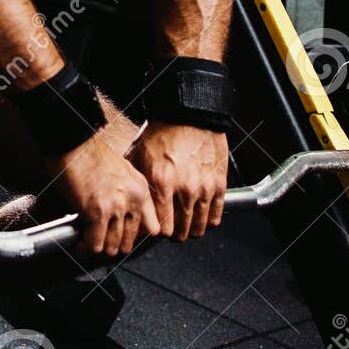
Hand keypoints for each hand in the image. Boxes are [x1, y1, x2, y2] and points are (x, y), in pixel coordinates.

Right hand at [45, 94, 158, 257]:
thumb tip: (118, 218)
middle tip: (99, 242)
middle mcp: (133, 199)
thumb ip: (126, 194)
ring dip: (99, 249)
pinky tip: (79, 244)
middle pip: (129, 242)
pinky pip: (95, 243)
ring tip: (87, 245)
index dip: (134, 237)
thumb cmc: (89, 152)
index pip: (152, 228)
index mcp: (141, 190)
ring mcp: (116, 207)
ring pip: (113, 247)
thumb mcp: (121, 172)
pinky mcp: (97, 212)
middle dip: (113, 245)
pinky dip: (85, 248)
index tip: (121, 238)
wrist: (74, 140)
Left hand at [137, 122, 228, 240]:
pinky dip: (211, 220)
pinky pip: (217, 214)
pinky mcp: (219, 183)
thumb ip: (135, 180)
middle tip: (172, 230)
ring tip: (188, 227)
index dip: (158, 232)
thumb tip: (128, 200)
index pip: (161, 227)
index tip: (157, 229)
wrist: (189, 114)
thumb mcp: (138, 154)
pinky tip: (204, 217)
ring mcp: (204, 187)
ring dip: (193, 230)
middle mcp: (184, 188)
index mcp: (161, 182)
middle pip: (181, 231)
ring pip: (200, 227)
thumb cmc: (162, 131)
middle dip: (175, 234)